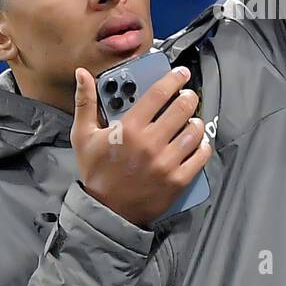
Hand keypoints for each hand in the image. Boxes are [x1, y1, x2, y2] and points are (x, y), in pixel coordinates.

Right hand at [72, 65, 211, 228]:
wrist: (105, 211)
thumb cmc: (95, 172)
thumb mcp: (83, 136)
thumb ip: (85, 102)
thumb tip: (82, 74)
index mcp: (129, 128)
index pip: (158, 94)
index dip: (174, 79)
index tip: (181, 73)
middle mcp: (150, 143)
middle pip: (182, 108)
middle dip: (188, 97)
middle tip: (188, 96)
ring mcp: (166, 163)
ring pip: (194, 131)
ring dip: (195, 121)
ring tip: (191, 120)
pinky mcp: (178, 180)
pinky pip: (200, 156)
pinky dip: (203, 145)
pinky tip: (197, 142)